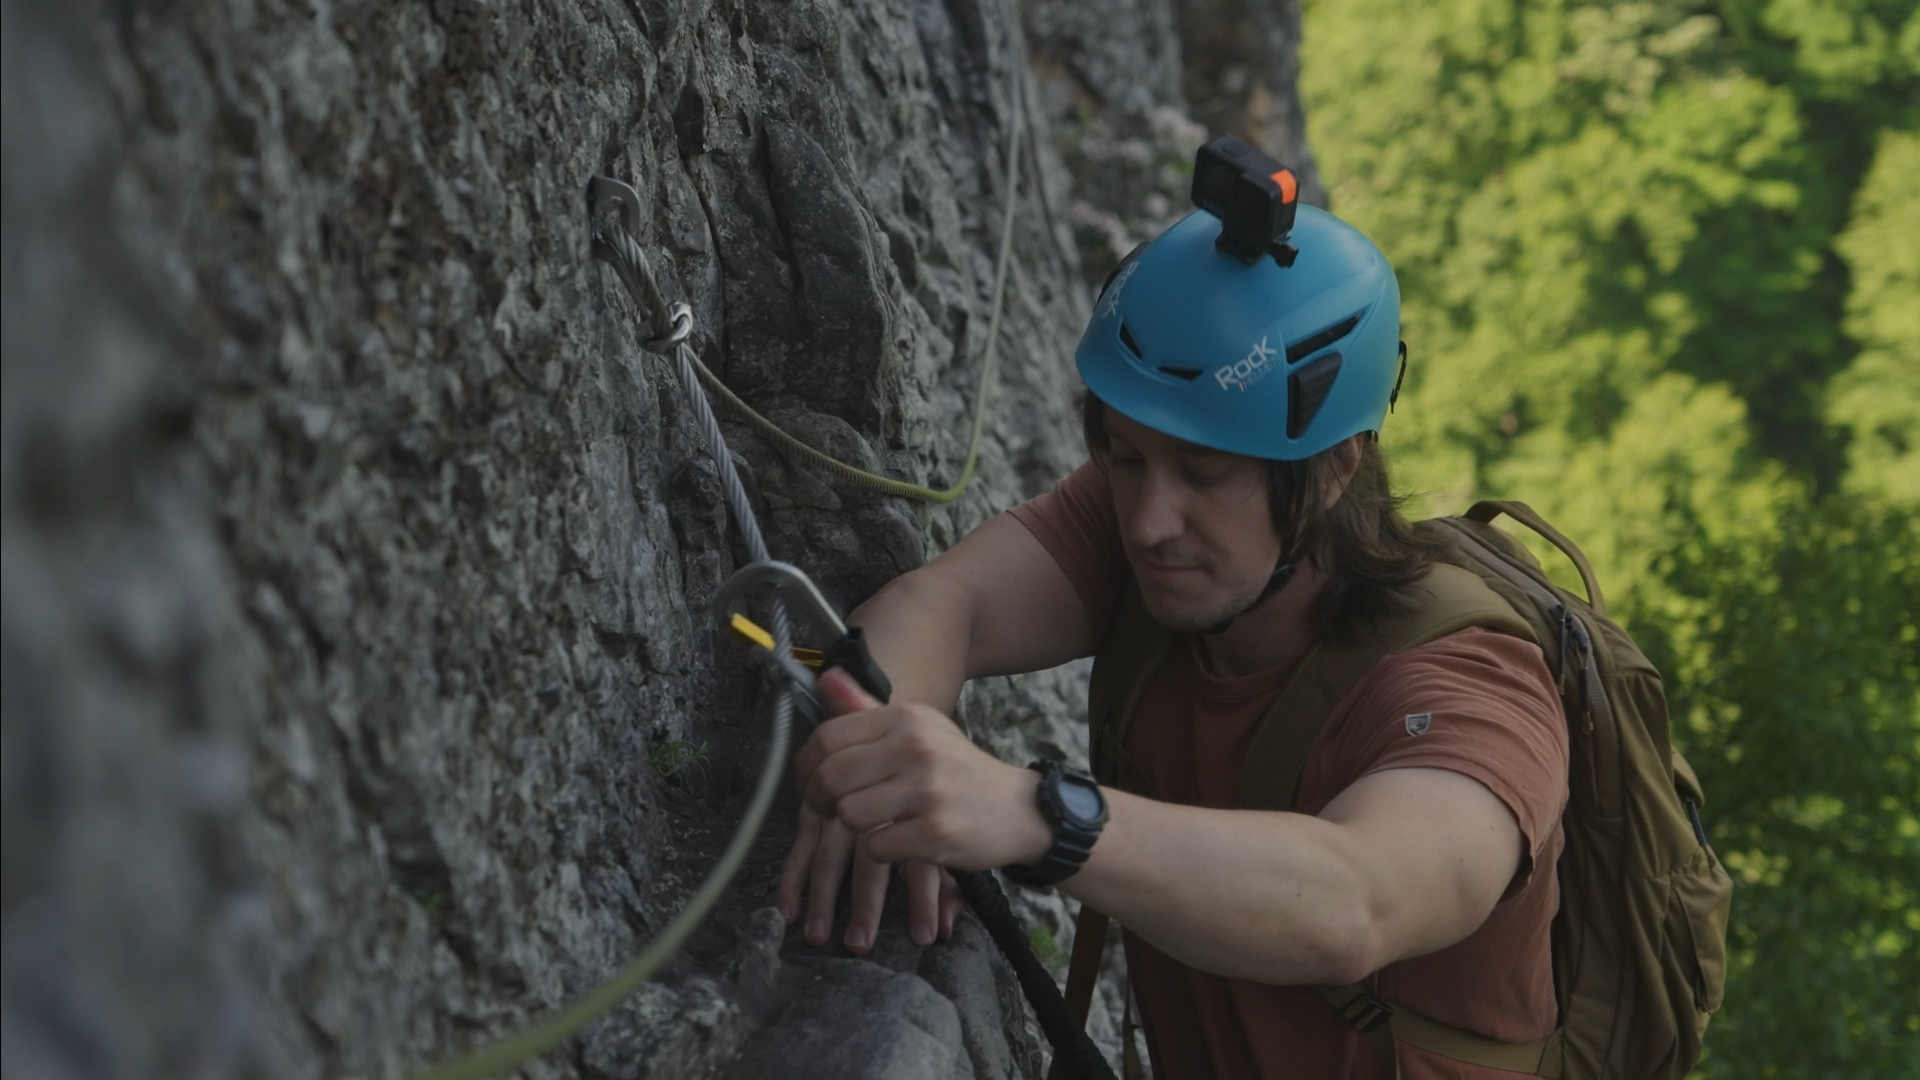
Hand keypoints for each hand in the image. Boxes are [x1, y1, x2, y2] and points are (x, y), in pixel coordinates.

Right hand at [776, 806, 960, 952]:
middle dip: (865, 904)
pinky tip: (788, 909)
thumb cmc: (928, 798)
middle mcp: (876, 806)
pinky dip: (793, 877)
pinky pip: (802, 845)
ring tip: (818, 935)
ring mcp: (843, 805)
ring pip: (830, 853)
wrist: (902, 747)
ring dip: (823, 897)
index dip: (923, 897)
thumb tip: (946, 928)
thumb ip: (947, 884)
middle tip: (859, 943)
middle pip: (870, 858)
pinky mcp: (817, 809)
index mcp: (914, 811)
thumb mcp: (943, 834)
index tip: (925, 934)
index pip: (920, 856)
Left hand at [793, 669, 1049, 871]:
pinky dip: (881, 850)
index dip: (806, 764)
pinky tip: (900, 841)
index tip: (809, 780)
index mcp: (906, 719)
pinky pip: (876, 847)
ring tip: (874, 823)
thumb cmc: (958, 770)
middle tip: (829, 810)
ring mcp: (926, 790)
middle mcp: (915, 748)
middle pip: (832, 777)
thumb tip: (825, 677)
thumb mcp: (919, 730)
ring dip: (854, 827)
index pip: (829, 736)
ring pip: (849, 814)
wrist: (1018, 809)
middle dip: (820, 800)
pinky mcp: (934, 832)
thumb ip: (866, 709)